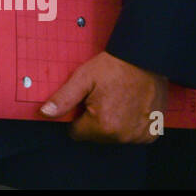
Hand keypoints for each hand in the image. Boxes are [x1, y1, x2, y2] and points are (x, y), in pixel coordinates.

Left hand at [39, 51, 166, 142]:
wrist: (145, 59)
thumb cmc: (113, 67)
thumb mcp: (83, 79)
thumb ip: (63, 99)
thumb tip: (45, 113)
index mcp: (103, 125)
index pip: (77, 133)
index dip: (78, 116)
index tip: (85, 102)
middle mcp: (122, 135)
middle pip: (96, 136)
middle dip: (95, 121)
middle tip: (102, 98)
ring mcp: (138, 136)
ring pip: (114, 137)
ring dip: (113, 124)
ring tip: (117, 100)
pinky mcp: (151, 133)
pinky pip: (132, 135)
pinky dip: (130, 125)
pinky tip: (130, 107)